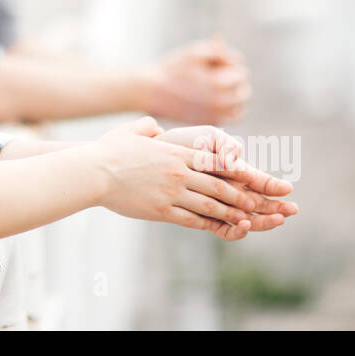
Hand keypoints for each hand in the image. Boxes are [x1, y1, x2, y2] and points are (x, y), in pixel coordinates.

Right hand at [92, 118, 263, 240]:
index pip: (214, 161)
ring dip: (232, 212)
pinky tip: (220, 228)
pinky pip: (191, 219)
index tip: (254, 177)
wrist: (92, 171)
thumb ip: (148, 127)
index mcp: (175, 152)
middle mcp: (178, 172)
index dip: (237, 170)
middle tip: (262, 204)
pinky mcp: (161, 210)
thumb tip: (155, 127)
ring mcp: (171, 192)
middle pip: (219, 185)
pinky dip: (209, 224)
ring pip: (210, 204)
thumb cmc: (108, 150)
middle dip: (243, 195)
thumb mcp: (132, 130)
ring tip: (249, 219)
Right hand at [141, 36, 250, 122]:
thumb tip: (238, 58)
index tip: (219, 62)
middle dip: (236, 81)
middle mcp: (220, 103)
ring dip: (236, 97)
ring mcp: (213, 116)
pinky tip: (216, 100)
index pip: (242, 73)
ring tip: (223, 88)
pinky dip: (228, 110)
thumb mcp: (195, 51)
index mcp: (219, 83)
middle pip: (244, 91)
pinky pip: (228, 119)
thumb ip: (220, 51)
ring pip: (239, 108)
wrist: (151, 91)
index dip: (232, 64)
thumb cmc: (172, 68)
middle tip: (221, 74)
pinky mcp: (206, 123)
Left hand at [155, 125, 297, 230]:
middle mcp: (229, 192)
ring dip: (263, 221)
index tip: (288, 189)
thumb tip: (237, 156)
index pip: (259, 182)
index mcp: (234, 172)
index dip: (273, 186)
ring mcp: (217, 206)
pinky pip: (222, 230)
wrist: (156, 157)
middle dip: (277, 208)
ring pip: (246, 219)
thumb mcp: (207, 137)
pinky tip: (244, 224)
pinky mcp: (202, 218)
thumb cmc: (183, 144)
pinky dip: (236, 230)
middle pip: (258, 205)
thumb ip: (225, 145)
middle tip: (292, 211)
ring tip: (277, 220)